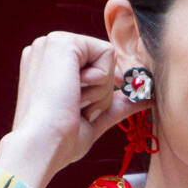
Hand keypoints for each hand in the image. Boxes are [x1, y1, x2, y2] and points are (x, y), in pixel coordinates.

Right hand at [0, 32, 148, 187]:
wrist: (43, 145)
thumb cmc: (60, 140)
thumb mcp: (93, 118)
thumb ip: (116, 104)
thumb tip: (144, 99)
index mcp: (46, 65)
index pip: (93, 64)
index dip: (103, 85)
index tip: (90, 108)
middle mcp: (46, 49)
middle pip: (103, 60)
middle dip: (102, 91)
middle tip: (79, 109)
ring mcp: (52, 43)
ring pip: (107, 57)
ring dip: (101, 90)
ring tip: (74, 104)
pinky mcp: (62, 42)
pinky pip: (107, 52)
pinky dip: (101, 80)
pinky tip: (75, 94)